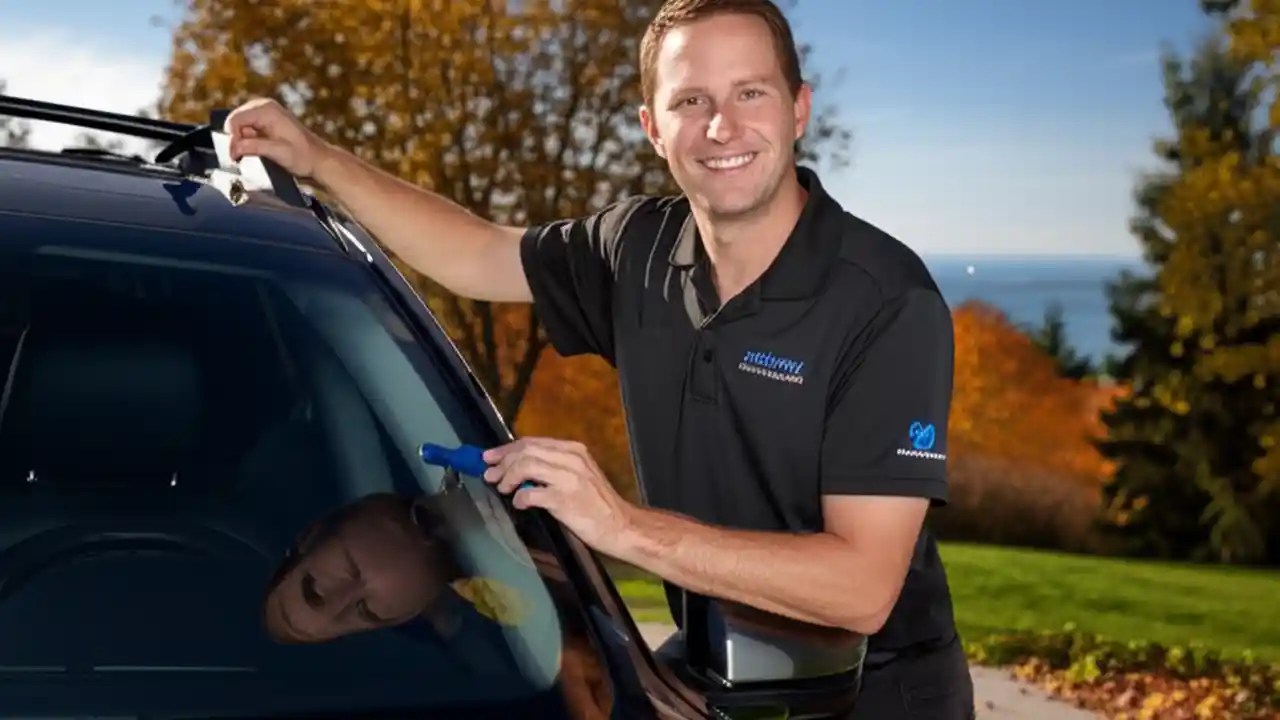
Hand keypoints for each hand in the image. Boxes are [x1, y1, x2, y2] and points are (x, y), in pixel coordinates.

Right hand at [222, 97, 327, 177]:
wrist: (318, 159)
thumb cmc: (302, 156)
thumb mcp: (277, 152)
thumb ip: (252, 147)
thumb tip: (232, 147)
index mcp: (267, 109)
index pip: (235, 120)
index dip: (232, 138)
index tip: (236, 156)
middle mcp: (264, 106)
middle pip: (235, 121)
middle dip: (236, 139)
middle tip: (242, 157)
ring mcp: (265, 112)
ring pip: (240, 126)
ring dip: (243, 141)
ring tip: (256, 154)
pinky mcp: (266, 121)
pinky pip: (248, 129)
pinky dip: (248, 140)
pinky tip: (259, 150)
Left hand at [482, 438, 633, 554]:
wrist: (620, 526)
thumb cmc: (597, 503)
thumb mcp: (578, 475)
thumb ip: (553, 466)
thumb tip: (519, 466)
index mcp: (574, 450)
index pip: (532, 442)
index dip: (506, 449)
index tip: (490, 457)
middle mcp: (571, 459)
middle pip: (525, 451)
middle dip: (502, 462)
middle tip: (489, 475)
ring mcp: (568, 478)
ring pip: (525, 466)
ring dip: (507, 477)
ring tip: (502, 488)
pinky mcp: (564, 500)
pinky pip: (531, 493)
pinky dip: (520, 498)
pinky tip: (520, 504)